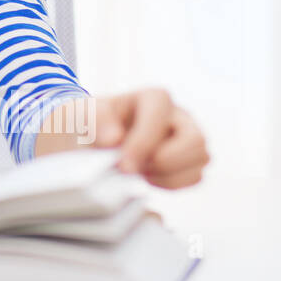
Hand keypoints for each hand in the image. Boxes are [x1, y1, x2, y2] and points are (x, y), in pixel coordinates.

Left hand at [91, 88, 209, 188]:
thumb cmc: (88, 123)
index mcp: (154, 97)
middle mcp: (178, 115)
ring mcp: (187, 138)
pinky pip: (194, 177)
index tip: (123, 165)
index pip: (161, 116)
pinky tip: (147, 177)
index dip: (144, 143)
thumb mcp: (81, 115)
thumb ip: (94, 121)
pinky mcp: (188, 159)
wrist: (88, 139)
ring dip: (168, 175)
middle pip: (195, 140)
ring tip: (138, 171)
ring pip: (200, 160)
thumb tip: (115, 139)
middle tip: (134, 170)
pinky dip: (171, 183)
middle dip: (166, 162)